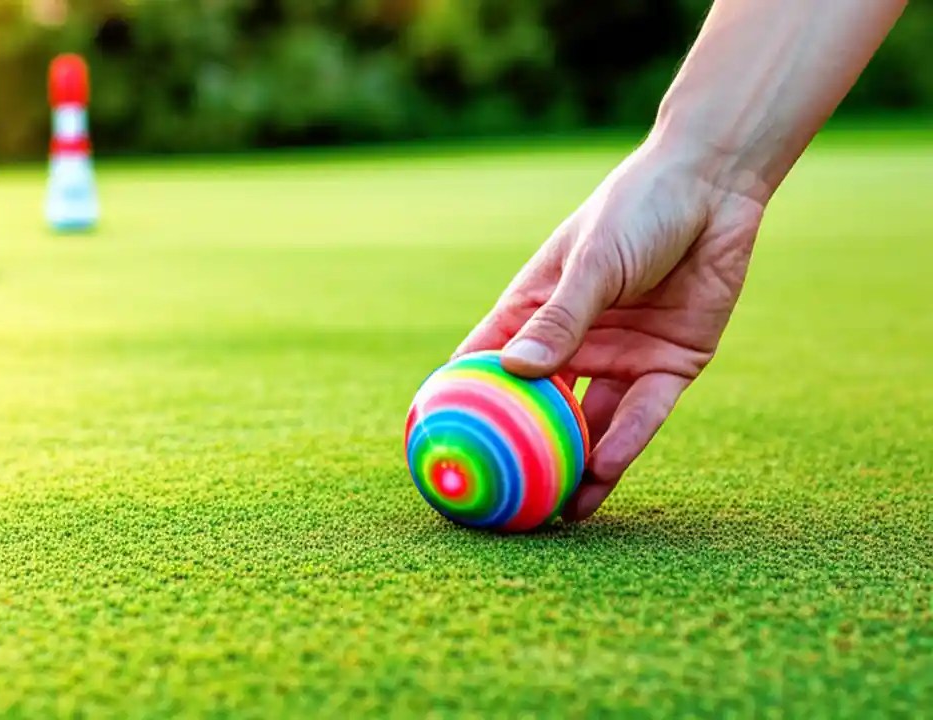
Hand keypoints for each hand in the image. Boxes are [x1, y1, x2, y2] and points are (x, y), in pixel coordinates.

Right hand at [454, 134, 765, 521]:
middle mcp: (573, 342)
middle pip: (537, 409)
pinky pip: (641, 415)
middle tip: (498, 498)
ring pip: (590, 424)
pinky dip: (623, 444)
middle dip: (519, 454)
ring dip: (574, 466)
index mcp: (534, 311)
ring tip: (553, 512)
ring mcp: (618, 356)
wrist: (713, 187)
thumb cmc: (637, 209)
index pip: (485, 365)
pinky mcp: (667, 365)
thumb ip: (560, 320)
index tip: (435, 445)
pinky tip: (602, 474)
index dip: (458, 403)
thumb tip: (516, 374)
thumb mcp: (592, 263)